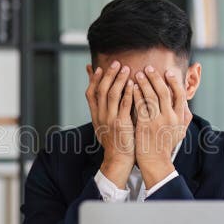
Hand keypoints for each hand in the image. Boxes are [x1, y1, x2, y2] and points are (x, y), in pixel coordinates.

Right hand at [85, 61, 134, 188]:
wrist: (118, 160)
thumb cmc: (115, 143)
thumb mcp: (104, 126)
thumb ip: (104, 112)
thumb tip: (104, 100)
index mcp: (95, 116)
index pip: (90, 93)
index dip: (93, 79)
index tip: (98, 67)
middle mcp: (100, 116)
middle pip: (100, 89)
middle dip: (108, 74)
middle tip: (115, 63)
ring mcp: (110, 119)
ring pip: (111, 94)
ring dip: (118, 79)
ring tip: (125, 68)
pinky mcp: (121, 124)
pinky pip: (124, 105)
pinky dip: (128, 93)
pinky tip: (133, 84)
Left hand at [133, 66, 192, 188]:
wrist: (155, 162)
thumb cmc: (165, 146)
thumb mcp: (179, 132)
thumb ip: (184, 118)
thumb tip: (187, 106)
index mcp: (179, 118)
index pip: (180, 95)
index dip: (174, 82)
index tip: (168, 72)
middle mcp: (170, 118)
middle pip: (164, 92)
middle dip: (156, 78)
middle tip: (148, 68)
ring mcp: (157, 122)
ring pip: (151, 97)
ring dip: (144, 83)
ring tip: (138, 74)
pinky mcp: (145, 125)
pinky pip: (140, 106)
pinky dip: (136, 94)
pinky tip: (131, 87)